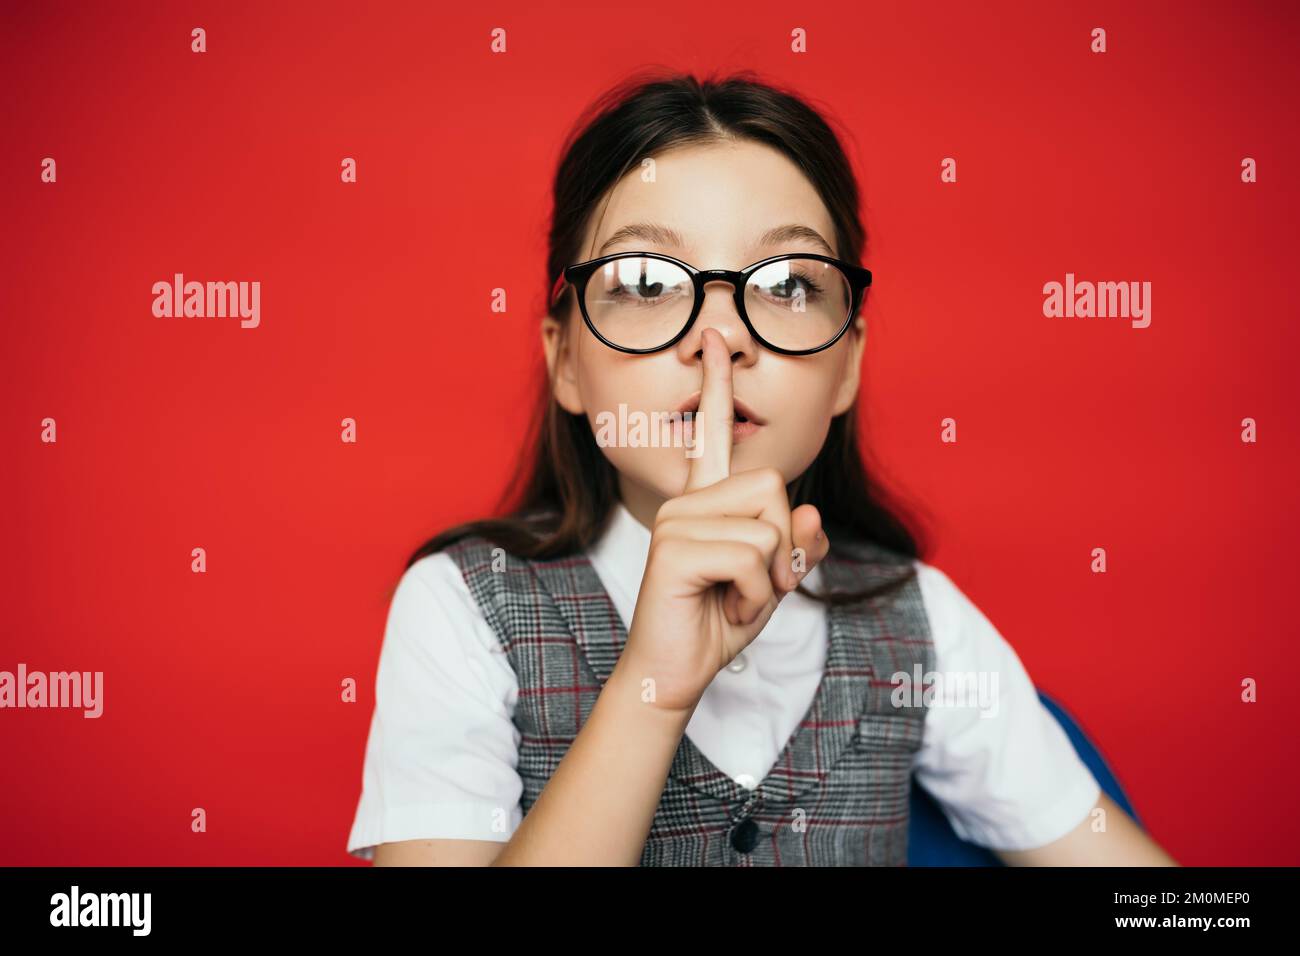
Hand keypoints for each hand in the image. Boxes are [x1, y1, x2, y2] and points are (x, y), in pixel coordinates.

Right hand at [618, 328, 830, 713]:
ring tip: (735, 601)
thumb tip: (811, 516)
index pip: (712, 432)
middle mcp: (686, 500)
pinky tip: (726, 611)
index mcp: (705, 499)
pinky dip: (756, 598)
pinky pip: (753, 558)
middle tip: (755, 587)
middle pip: (775, 488)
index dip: (718, 386)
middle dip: (783, 547)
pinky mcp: (674, 547)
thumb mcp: (773, 581)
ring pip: (768, 527)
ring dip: (769, 581)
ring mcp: (676, 519)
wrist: (677, 671)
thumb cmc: (718, 622)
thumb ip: (797, 545)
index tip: (718, 340)